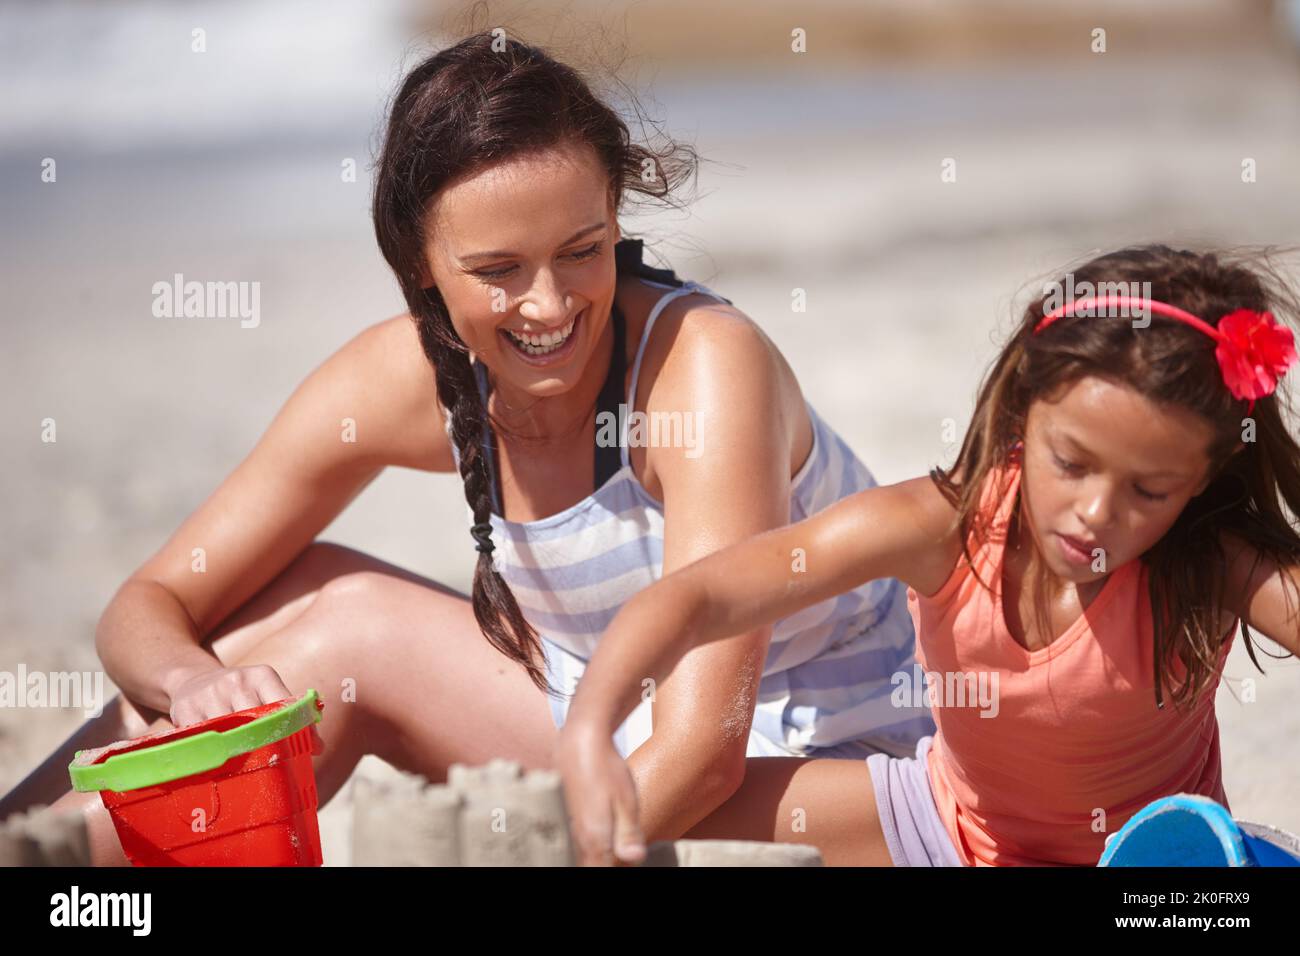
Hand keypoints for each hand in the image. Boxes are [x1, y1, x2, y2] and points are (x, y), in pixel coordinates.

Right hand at [166, 664, 324, 754]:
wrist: (193, 679)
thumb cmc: (240, 693)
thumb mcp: (266, 694)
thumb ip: (292, 717)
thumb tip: (318, 748)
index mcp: (262, 676)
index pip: (282, 704)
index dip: (292, 729)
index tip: (299, 750)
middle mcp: (235, 681)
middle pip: (254, 721)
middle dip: (263, 744)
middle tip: (268, 763)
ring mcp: (208, 694)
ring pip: (227, 732)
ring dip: (235, 752)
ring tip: (242, 764)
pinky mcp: (184, 709)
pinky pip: (201, 739)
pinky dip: (209, 752)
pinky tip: (215, 760)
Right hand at [554, 720, 645, 865]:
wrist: (578, 742)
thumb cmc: (606, 768)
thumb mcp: (626, 801)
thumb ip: (629, 834)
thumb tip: (634, 860)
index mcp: (595, 838)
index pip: (602, 872)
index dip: (616, 871)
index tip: (625, 863)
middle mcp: (577, 838)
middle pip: (590, 866)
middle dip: (606, 864)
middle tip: (621, 855)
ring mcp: (567, 828)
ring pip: (580, 855)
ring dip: (596, 856)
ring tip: (612, 845)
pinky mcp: (563, 818)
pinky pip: (574, 842)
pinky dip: (586, 844)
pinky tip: (599, 832)